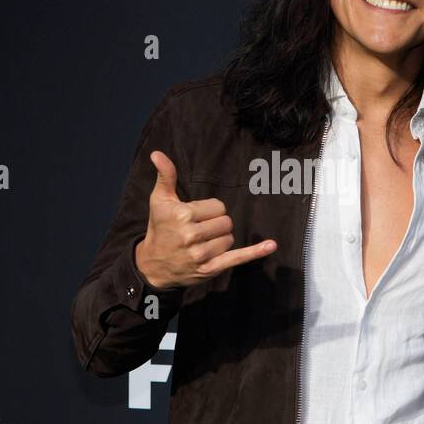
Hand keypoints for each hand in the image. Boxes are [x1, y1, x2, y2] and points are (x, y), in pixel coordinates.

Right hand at [134, 149, 276, 289]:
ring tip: (202, 244)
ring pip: (229, 239)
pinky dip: (255, 252)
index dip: (210, 211)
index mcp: (182, 215)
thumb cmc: (159, 228)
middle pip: (226, 222)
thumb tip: (157, 153)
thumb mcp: (159, 200)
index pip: (218, 207)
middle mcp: (191, 235)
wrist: (152, 265)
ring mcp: (200, 254)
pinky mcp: (209, 269)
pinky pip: (237, 258)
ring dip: (221, 240)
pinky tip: (271, 245)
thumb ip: (165, 176)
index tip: (196, 217)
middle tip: (200, 231)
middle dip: (216, 225)